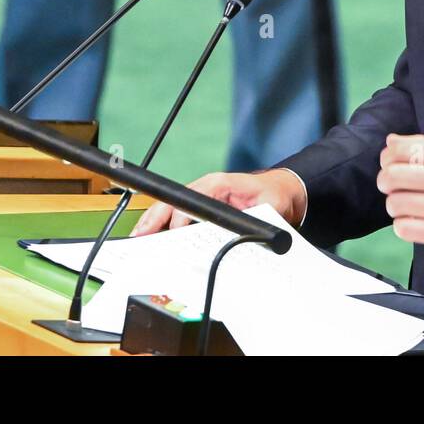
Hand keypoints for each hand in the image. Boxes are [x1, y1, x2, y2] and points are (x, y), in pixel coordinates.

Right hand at [129, 169, 306, 235]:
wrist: (284, 190)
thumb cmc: (276, 195)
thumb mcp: (270, 208)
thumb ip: (256, 220)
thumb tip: (243, 235)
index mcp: (220, 184)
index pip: (192, 198)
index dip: (180, 217)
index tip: (173, 233)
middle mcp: (208, 188)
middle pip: (174, 201)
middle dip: (155, 218)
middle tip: (139, 236)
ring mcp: (204, 196)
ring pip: (172, 207)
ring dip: (155, 222)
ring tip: (139, 239)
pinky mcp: (204, 207)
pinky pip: (180, 215)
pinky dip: (165, 226)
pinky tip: (155, 239)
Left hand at [377, 134, 423, 263]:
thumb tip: (391, 142)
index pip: (400, 150)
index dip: (387, 158)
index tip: (391, 165)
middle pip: (391, 176)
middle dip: (385, 182)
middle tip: (393, 189)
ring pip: (394, 204)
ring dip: (395, 207)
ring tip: (409, 207)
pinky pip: (403, 229)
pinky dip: (404, 226)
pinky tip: (416, 223)